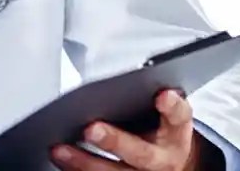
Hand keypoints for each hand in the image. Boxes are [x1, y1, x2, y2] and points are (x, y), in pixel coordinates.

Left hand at [51, 90, 201, 170]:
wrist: (168, 164)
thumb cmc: (160, 130)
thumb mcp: (164, 114)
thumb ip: (150, 98)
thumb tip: (120, 78)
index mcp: (175, 133)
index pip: (179, 116)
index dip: (172, 106)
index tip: (162, 95)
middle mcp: (161, 159)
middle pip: (140, 153)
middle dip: (115, 141)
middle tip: (92, 128)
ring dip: (84, 161)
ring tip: (60, 148)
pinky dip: (77, 170)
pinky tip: (61, 159)